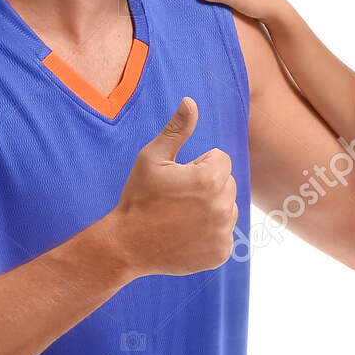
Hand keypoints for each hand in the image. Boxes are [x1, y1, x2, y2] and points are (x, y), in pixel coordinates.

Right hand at [108, 99, 237, 275]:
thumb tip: (191, 101)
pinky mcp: (221, 253)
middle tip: (177, 199)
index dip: (197, 166)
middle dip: (207, 186)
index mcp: (211, 180)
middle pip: (227, 184)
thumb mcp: (152, 158)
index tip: (177, 179)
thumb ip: (177, 129)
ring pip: (228, 209)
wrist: (127, 245)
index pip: (221, 160)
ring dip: (211, 209)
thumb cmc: (138, 198)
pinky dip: (210, 234)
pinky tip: (187, 235)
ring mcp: (224, 233)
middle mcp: (224, 207)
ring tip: (181, 217)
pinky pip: (224, 233)